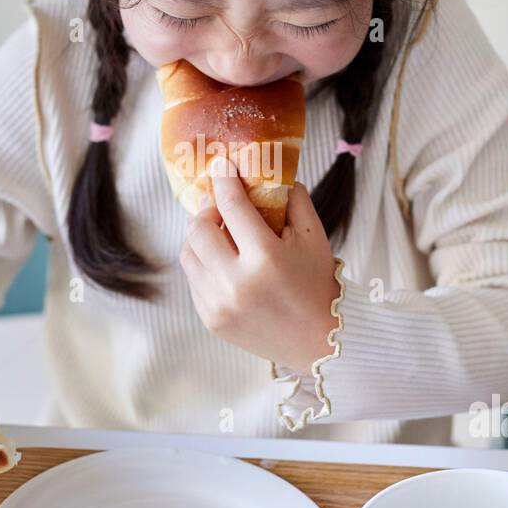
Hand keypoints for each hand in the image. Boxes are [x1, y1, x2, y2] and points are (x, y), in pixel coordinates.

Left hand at [180, 155, 340, 370]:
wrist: (319, 342)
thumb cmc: (318, 285)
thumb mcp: (314, 237)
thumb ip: (293, 200)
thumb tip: (271, 172)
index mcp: (266, 258)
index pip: (232, 206)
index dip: (224, 180)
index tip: (221, 165)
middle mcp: (236, 282)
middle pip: (198, 228)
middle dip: (207, 209)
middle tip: (220, 206)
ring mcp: (219, 304)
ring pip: (189, 254)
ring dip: (199, 236)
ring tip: (219, 233)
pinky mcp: (210, 319)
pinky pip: (193, 279)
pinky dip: (202, 263)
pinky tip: (221, 260)